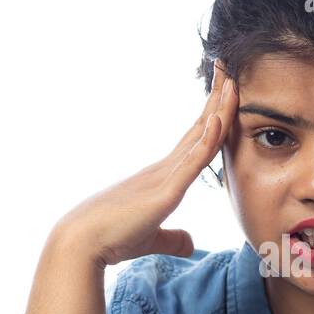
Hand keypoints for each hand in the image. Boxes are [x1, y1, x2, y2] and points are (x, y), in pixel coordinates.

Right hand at [54, 59, 238, 268]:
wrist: (82, 244)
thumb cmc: (111, 239)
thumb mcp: (151, 238)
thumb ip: (171, 238)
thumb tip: (190, 244)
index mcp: (164, 176)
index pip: (196, 140)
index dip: (213, 116)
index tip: (225, 91)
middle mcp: (165, 168)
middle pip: (200, 128)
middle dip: (217, 99)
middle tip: (229, 68)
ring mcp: (165, 176)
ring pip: (200, 138)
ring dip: (218, 109)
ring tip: (231, 80)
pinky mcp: (164, 192)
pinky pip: (191, 163)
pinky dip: (207, 142)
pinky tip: (219, 120)